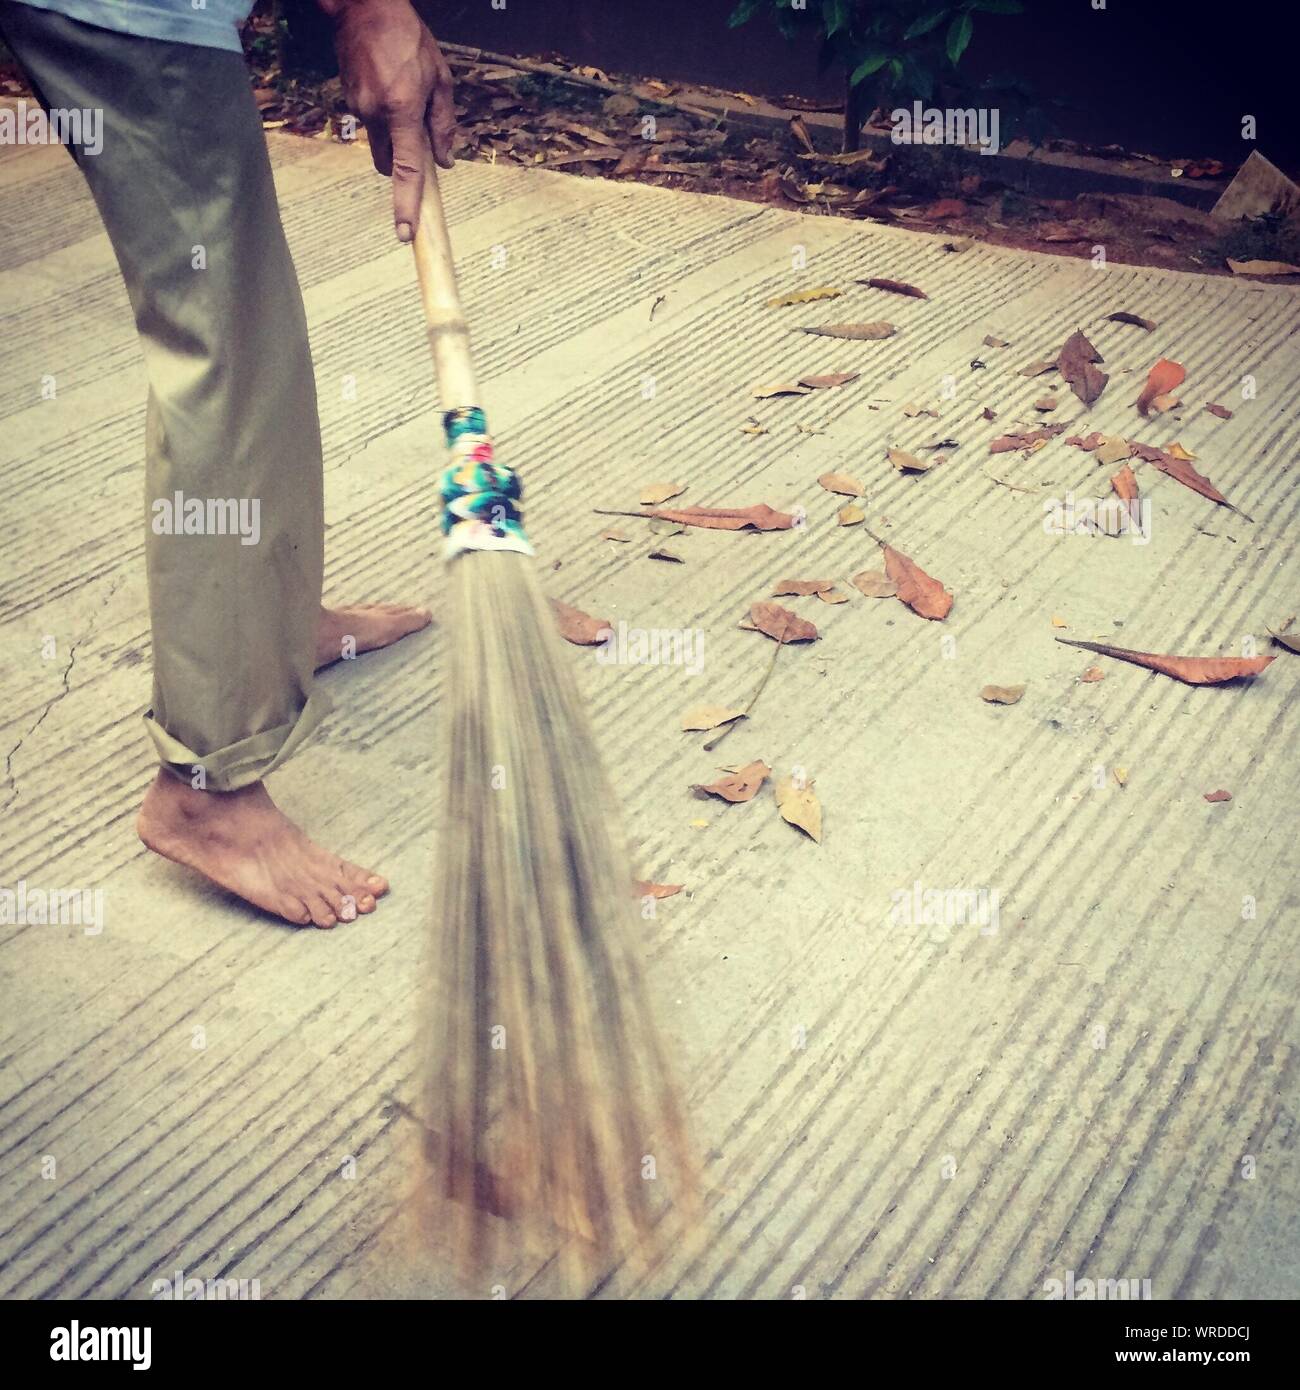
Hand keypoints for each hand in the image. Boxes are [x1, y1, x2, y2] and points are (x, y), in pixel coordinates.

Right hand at [326, 0, 456, 240]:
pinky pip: (370, 123)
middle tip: (417, 137)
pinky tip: (388, 87)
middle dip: (401, 163)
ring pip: (378, 144)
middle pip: (387, 164)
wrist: (363, 6)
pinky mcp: (348, 100)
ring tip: (402, 97)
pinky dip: (382, 117)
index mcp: (402, 110)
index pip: (406, 170)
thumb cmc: (407, 37)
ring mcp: (358, 108)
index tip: (406, 232)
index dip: (407, 204)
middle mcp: (376, 114)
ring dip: (392, 136)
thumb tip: (445, 162)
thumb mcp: (440, 78)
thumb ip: (444, 125)